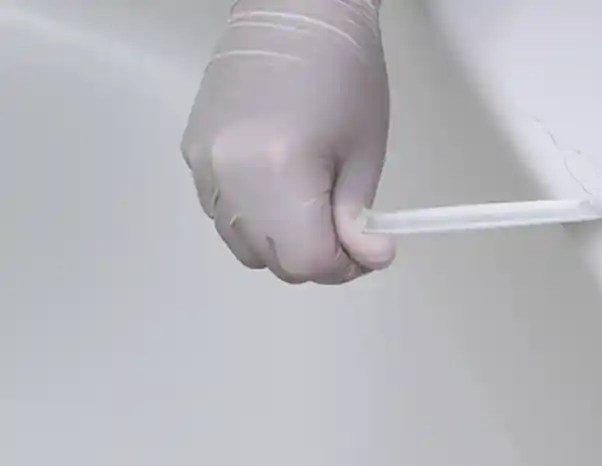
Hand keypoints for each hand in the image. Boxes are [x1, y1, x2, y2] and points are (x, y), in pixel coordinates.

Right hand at [181, 0, 392, 283]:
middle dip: (314, 255)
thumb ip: (357, 218)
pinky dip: (255, 216)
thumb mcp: (364, 154)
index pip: (306, 261)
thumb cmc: (343, 72)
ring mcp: (204, 165)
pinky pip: (224, 213)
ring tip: (314, 202)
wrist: (295, 13)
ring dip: (281, 240)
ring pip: (243, 244)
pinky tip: (282, 185)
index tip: (367, 250)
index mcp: (278, 173)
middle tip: (346, 229)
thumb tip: (369, 259)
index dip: (343, 266)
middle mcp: (230, 176)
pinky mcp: (193, 153)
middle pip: (272, 260)